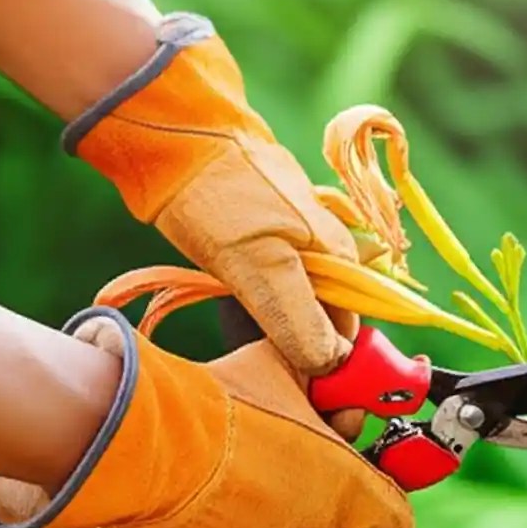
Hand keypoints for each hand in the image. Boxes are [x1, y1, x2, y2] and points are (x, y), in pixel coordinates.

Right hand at [0, 307, 412, 527]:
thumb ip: (323, 370)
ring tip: (239, 499)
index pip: (394, 526)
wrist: (149, 442)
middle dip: (320, 527)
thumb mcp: (286, 367)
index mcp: (351, 493)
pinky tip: (206, 522)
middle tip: (291, 494)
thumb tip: (343, 357)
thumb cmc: (224, 401)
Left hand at [64, 13, 359, 376]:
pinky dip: (255, 308)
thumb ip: (299, 318)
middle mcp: (328, 254)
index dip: (328, 367)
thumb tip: (331, 364)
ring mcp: (297, 245)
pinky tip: (230, 311)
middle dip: (299, 353)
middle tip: (259, 369)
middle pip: (324, 324)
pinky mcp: (266, 240)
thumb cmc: (218, 198)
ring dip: (273, 332)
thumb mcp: (259, 266)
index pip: (349, 334)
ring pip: (296, 309)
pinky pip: (272, 289)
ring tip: (241, 340)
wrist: (177, 138)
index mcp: (341, 259)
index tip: (296, 389)